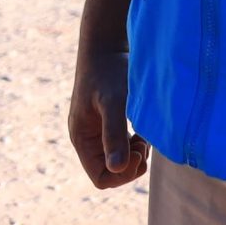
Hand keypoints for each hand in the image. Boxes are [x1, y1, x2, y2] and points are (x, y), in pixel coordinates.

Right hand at [67, 47, 150, 188]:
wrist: (106, 45)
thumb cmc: (110, 72)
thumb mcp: (114, 103)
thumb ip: (115, 135)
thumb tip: (117, 169)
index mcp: (82, 137)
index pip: (101, 178)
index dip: (122, 174)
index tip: (136, 151)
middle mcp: (86, 138)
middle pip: (110, 173)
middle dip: (131, 165)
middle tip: (143, 143)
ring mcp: (96, 131)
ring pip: (118, 162)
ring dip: (134, 156)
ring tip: (144, 136)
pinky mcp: (107, 123)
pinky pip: (122, 148)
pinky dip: (135, 145)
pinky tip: (142, 129)